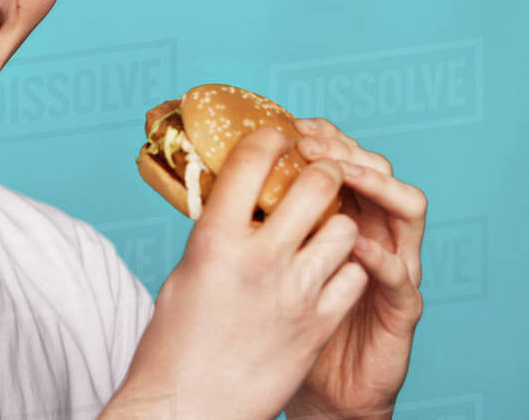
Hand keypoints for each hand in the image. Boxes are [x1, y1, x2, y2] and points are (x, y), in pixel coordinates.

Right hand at [102, 127, 367, 419]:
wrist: (189, 405)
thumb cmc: (175, 339)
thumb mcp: (186, 269)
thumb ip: (216, 229)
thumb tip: (234, 193)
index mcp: (215, 239)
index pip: (255, 159)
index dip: (270, 137)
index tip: (276, 136)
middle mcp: (260, 259)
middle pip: (316, 184)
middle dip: (319, 171)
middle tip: (313, 174)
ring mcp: (296, 293)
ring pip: (344, 229)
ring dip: (335, 221)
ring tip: (320, 228)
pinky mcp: (319, 325)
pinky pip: (353, 275)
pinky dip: (345, 267)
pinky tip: (327, 272)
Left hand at [283, 117, 426, 419]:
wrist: (321, 390)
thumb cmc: (285, 321)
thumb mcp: (265, 262)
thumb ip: (256, 222)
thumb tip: (204, 182)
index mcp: (342, 215)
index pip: (343, 158)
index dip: (322, 135)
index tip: (290, 124)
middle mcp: (375, 231)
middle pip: (378, 170)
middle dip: (345, 150)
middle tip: (311, 143)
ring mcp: (395, 266)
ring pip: (407, 208)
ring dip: (375, 185)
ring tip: (342, 174)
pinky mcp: (401, 309)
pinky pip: (402, 276)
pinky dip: (381, 256)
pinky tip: (357, 245)